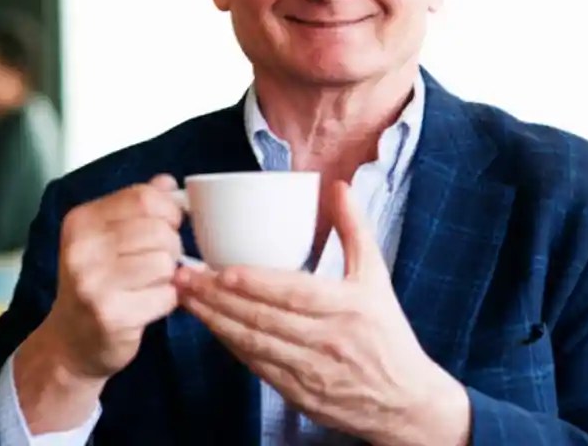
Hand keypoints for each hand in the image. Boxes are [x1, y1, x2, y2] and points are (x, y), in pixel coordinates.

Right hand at [46, 174, 185, 376]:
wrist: (69, 342)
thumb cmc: (96, 282)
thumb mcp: (105, 237)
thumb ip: (136, 206)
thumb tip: (168, 182)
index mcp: (80, 222)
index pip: (143, 197)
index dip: (168, 209)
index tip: (168, 224)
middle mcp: (81, 250)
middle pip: (159, 230)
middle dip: (171, 245)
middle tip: (159, 260)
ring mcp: (94, 284)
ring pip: (165, 262)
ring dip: (169, 274)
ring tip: (151, 282)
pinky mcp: (112, 315)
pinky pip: (166, 295)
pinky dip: (166, 300)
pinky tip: (148, 304)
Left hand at [175, 180, 469, 445]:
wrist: (402, 400)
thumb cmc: (387, 333)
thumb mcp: (376, 277)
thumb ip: (356, 230)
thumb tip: (338, 187)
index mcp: (348, 307)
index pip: (294, 293)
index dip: (254, 282)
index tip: (221, 269)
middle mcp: (328, 340)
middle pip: (263, 318)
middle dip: (218, 298)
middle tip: (185, 277)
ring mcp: (311, 371)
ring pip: (253, 344)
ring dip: (215, 321)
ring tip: (187, 299)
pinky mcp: (299, 395)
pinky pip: (257, 367)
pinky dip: (231, 346)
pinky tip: (211, 327)